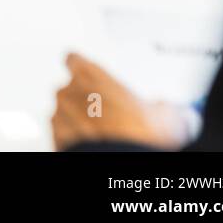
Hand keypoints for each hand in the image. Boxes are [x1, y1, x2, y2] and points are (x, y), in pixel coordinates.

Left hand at [52, 53, 191, 149]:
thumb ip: (160, 105)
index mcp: (90, 75)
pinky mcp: (56, 138)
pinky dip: (74, 138)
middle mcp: (69, 92)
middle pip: (71, 89)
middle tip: (110, 116)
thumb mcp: (166, 116)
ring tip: (105, 135)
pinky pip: (63, 134)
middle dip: (86, 100)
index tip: (91, 78)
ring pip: (66, 112)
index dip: (83, 69)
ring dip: (79, 120)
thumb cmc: (138, 135)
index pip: (74, 60)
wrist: (121, 162)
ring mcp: (59, 115)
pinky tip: (95, 145)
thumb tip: (166, 109)